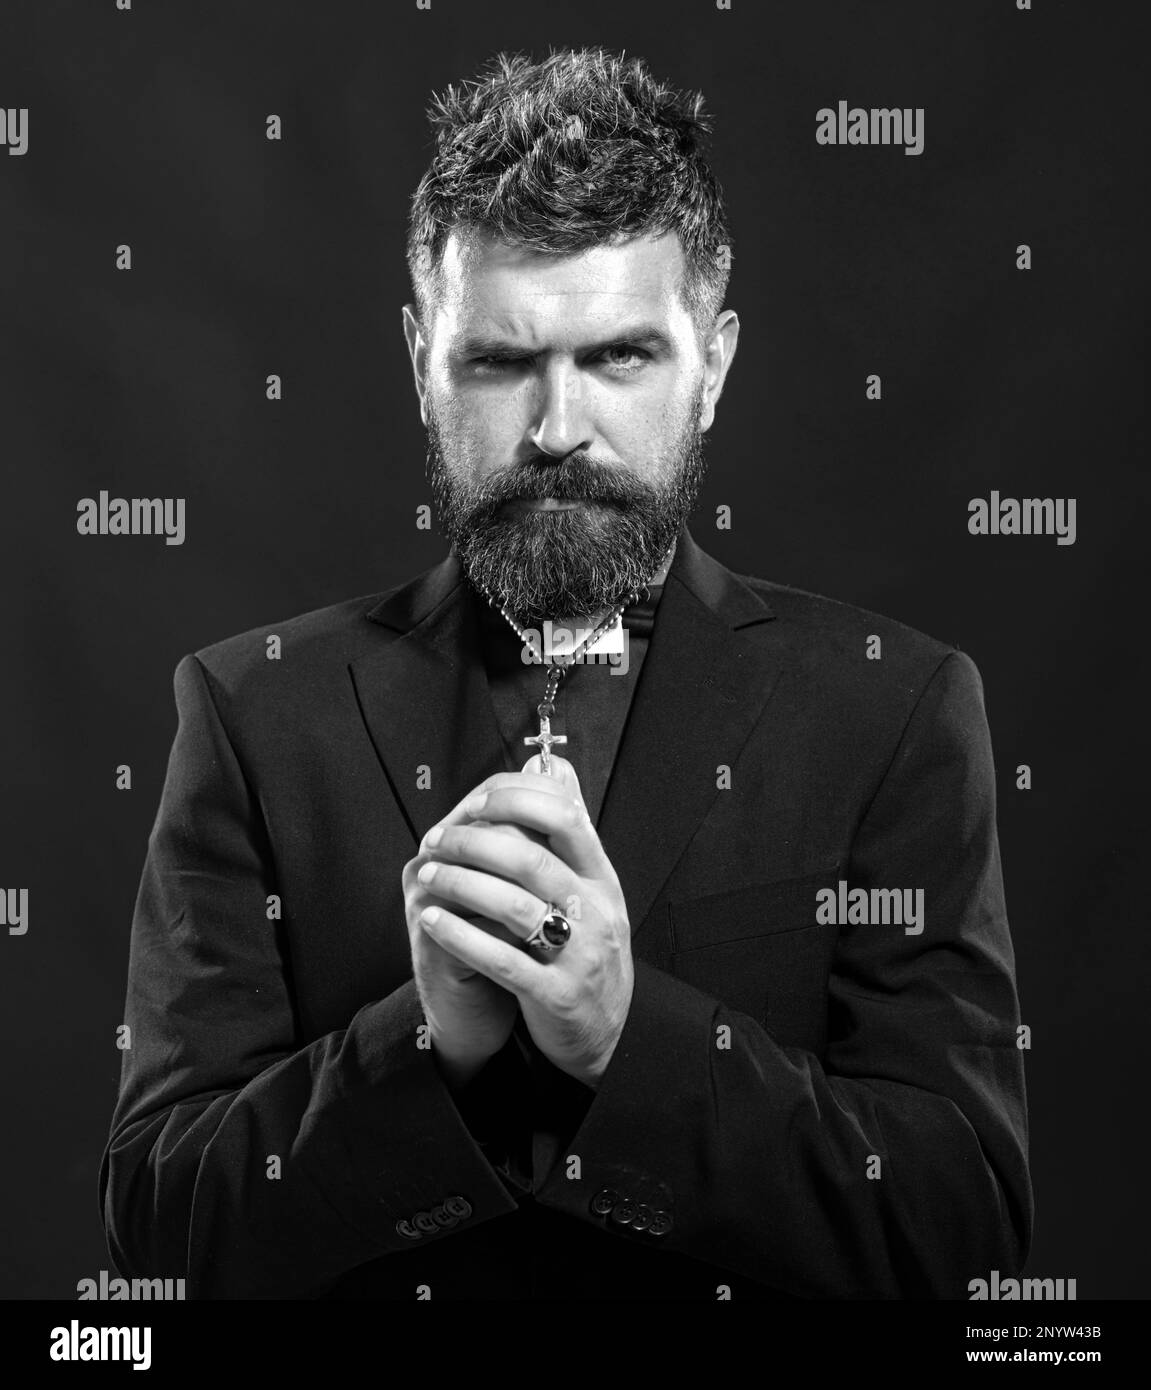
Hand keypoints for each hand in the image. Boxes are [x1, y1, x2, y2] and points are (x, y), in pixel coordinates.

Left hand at [415, 754, 633, 1088]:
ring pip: (514, 907)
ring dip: (460, 885)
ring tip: (427, 876)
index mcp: (602, 877)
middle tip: (436, 840)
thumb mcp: (592, 887)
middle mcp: (597, 911)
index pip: (566, 816)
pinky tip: (431, 921)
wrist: (608, 1033)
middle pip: (532, 859)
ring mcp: (580, 954)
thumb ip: (568, 831)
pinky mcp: (555, 995)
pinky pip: (502, 961)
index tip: (474, 804)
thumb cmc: (586, 949)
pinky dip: (460, 936)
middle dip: (474, 843)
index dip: (514, 801)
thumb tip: (552, 764)